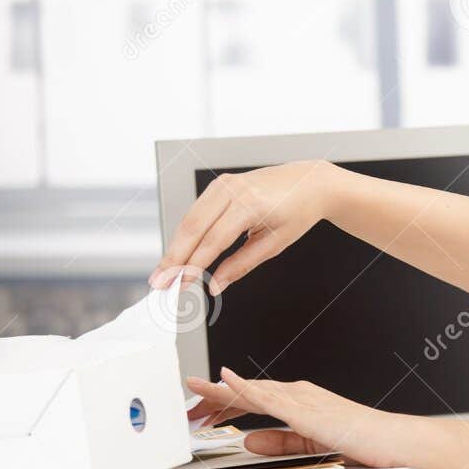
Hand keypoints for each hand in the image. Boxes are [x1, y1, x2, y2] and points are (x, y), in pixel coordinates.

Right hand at [150, 160, 344, 294]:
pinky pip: (196, 211)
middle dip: (174, 258)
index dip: (194, 265)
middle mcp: (233, 189)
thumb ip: (241, 265)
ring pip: (189, 219)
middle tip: (159, 283)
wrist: (308, 182)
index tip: (180, 285)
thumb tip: (215, 285)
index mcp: (251, 204)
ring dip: (174, 247)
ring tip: (164, 273)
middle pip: (193, 228)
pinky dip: (185, 234)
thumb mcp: (274, 244)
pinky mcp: (219, 183)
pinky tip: (178, 253)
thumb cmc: (297, 212)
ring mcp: (224, 183)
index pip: (214, 240)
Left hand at [186, 367, 407, 466]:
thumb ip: (280, 442)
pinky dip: (244, 387)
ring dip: (220, 390)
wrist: (391, 440)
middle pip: (246, 392)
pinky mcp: (305, 409)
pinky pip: (268, 397)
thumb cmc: (364, 441)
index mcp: (300, 402)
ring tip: (193, 388)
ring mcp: (301, 399)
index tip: (202, 408)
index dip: (224, 402)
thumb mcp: (312, 446)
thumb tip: (248, 440)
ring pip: (251, 391)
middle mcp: (298, 394)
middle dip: (213, 396)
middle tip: (186, 398)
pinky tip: (225, 381)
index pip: (254, 401)